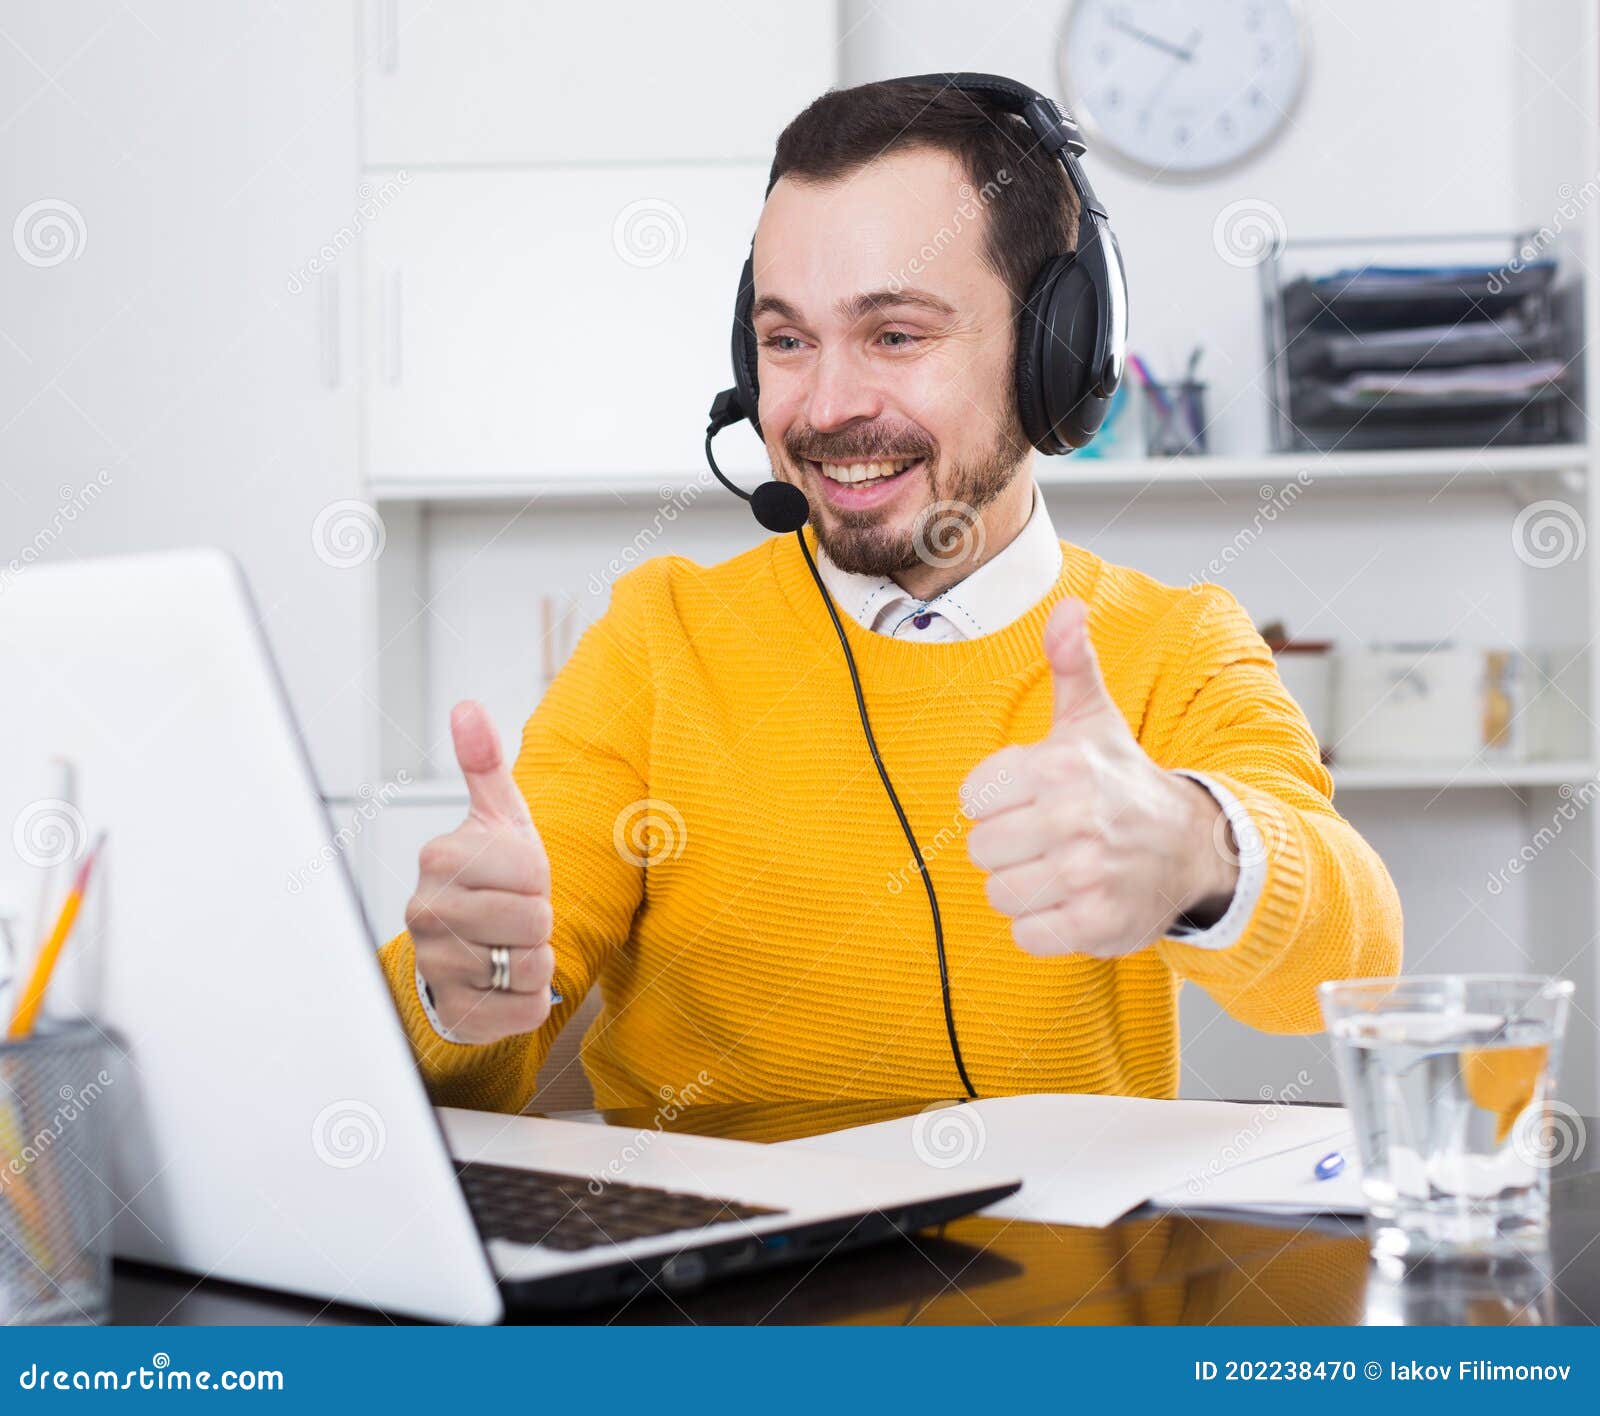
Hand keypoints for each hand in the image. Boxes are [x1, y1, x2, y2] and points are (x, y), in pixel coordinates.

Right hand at [405, 700, 555, 1042]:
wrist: (462, 945)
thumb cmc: (490, 875)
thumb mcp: (496, 816)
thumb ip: (484, 763)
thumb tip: (466, 707)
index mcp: (440, 858)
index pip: (532, 872)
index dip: (540, 877)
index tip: (517, 876)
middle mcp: (426, 912)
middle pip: (534, 922)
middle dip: (539, 919)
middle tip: (514, 912)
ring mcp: (435, 965)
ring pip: (531, 968)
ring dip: (535, 958)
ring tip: (508, 943)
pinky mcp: (455, 1014)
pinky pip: (523, 1011)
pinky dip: (529, 1000)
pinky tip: (504, 980)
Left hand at [963, 598, 1238, 958]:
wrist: (1192, 846)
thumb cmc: (1125, 781)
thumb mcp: (1094, 719)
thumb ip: (1070, 661)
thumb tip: (1068, 606)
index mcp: (1060, 766)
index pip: (972, 798)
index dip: (995, 801)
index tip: (1029, 797)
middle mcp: (1074, 819)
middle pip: (981, 849)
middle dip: (1007, 847)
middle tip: (1044, 837)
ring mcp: (1087, 874)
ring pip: (1000, 894)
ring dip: (1022, 887)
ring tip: (1056, 868)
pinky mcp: (1097, 923)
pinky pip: (1027, 935)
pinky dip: (1042, 926)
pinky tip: (1069, 900)